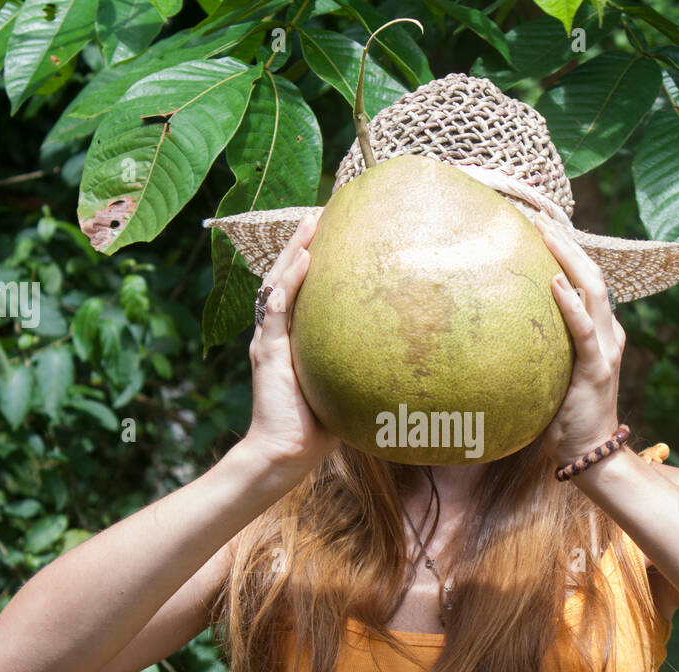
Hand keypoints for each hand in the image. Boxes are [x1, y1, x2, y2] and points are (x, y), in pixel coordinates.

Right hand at [243, 212, 339, 470]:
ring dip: (294, 250)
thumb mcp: (345, 385)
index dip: (312, 258)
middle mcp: (276, 332)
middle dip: (302, 242)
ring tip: (312, 222)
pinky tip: (304, 259)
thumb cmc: (319, 426)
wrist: (286, 454)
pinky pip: (278, 308)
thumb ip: (364, 364)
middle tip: (324, 211)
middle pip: (285, 274)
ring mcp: (269, 340)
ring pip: (277, 282)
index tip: (335, 231)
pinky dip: (289, 281)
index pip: (299, 288)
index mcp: (292, 337)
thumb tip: (409, 356)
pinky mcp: (268, 352)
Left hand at [533, 210, 625, 463]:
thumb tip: (499, 330)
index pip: (587, 279)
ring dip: (569, 258)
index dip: (568, 249)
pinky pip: (584, 331)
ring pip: (594, 291)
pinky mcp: (596, 370)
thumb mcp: (552, 373)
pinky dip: (571, 305)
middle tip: (539, 217)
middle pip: (593, 273)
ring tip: (547, 233)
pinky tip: (554, 283)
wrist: (590, 452)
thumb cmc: (565, 416)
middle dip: (567, 242)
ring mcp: (605, 350)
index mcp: (601, 332)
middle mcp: (609, 334)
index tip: (542, 224)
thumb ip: (539, 348)